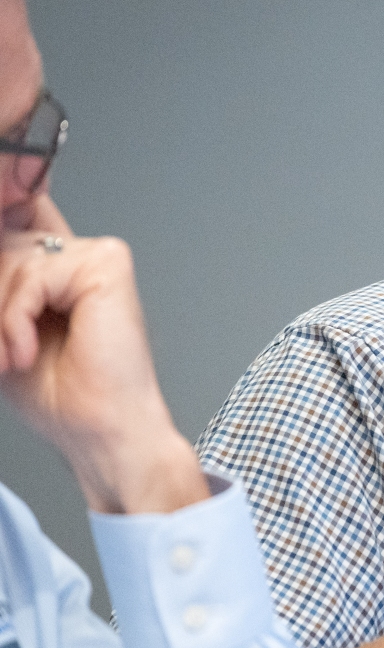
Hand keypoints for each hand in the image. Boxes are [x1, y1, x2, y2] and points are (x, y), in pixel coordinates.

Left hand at [0, 193, 206, 512]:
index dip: (6, 220)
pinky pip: (34, 273)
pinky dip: (17, 317)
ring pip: (11, 257)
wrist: (101, 429)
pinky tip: (30, 349)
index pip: (15, 218)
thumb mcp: (1, 329)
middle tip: (3, 348)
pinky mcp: (108, 265)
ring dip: (0, 316)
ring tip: (15, 356)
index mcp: (56, 267)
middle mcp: (79, 255)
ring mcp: (98, 257)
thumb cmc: (60, 394)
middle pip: (3, 241)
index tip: (16, 320)